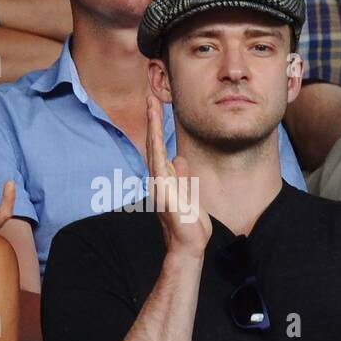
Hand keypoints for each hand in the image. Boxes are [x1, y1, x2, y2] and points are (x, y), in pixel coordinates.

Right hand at [145, 94, 210, 256]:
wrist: (189, 244)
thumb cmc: (190, 224)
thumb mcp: (189, 193)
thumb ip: (183, 176)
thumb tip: (179, 158)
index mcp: (165, 177)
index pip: (159, 147)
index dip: (157, 126)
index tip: (156, 106)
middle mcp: (159, 178)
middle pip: (153, 143)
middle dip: (151, 119)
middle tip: (150, 96)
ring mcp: (159, 183)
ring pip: (153, 148)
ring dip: (151, 125)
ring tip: (150, 104)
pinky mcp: (163, 190)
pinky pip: (158, 163)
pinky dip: (155, 145)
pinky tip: (153, 129)